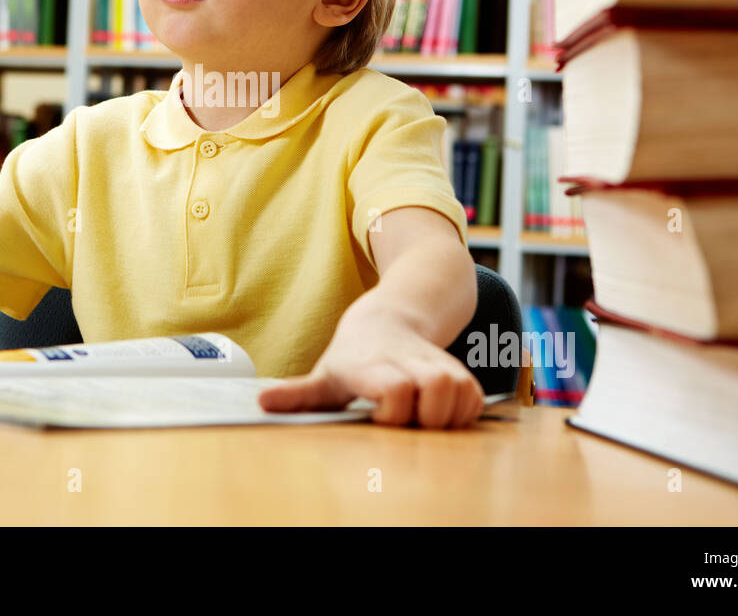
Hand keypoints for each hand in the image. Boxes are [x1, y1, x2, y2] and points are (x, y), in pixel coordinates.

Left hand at [257, 301, 484, 428]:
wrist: (390, 316)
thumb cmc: (352, 356)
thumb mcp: (325, 375)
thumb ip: (298, 394)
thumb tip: (262, 404)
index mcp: (372, 366)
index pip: (395, 388)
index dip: (394, 409)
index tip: (380, 415)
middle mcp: (408, 361)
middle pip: (437, 391)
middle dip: (426, 417)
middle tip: (407, 420)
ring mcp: (436, 363)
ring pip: (462, 391)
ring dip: (449, 415)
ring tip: (425, 418)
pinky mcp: (459, 369)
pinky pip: (475, 397)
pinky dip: (464, 411)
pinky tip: (442, 414)